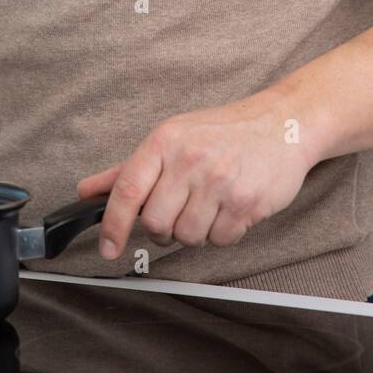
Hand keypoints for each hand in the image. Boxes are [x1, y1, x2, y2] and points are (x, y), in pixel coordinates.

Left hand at [76, 89, 315, 262]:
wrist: (284, 124)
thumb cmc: (224, 132)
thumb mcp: (173, 138)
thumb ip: (128, 169)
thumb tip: (88, 191)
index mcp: (165, 141)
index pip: (127, 190)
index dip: (112, 225)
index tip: (108, 248)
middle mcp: (190, 160)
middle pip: (157, 224)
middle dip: (164, 230)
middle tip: (178, 214)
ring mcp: (220, 182)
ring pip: (188, 237)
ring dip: (195, 231)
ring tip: (209, 205)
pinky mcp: (247, 202)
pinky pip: (221, 240)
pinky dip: (223, 232)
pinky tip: (231, 207)